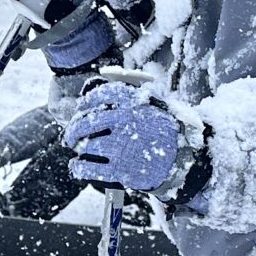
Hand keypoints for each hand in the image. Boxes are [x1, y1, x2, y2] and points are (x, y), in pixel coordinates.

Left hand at [64, 85, 189, 194]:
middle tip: (71, 134)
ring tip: (77, 149)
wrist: (184, 161)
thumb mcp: (156, 107)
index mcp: (134, 103)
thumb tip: (108, 86)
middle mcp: (126, 122)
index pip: (102, 95)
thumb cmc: (168, 133)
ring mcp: (122, 147)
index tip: (82, 107)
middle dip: (74, 129)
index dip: (87, 101)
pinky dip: (78, 168)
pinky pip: (89, 168)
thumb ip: (135, 97)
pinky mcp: (120, 170)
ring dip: (77, 148)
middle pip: (87, 122)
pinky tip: (77, 167)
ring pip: (86, 146)